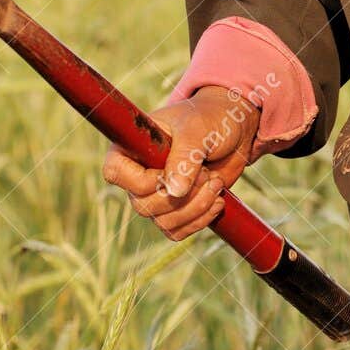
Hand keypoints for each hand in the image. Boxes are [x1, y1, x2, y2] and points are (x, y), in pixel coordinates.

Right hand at [102, 86, 260, 240]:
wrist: (233, 129)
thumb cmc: (210, 119)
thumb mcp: (198, 130)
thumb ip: (185, 157)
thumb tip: (174, 192)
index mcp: (133, 145)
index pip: (115, 172)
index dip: (143, 180)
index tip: (173, 170)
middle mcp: (139, 172)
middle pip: (143, 205)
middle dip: (182, 194)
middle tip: (207, 172)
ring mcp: (156, 194)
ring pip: (163, 222)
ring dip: (196, 207)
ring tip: (216, 182)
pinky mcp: (175, 209)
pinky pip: (177, 231)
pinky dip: (200, 219)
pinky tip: (218, 199)